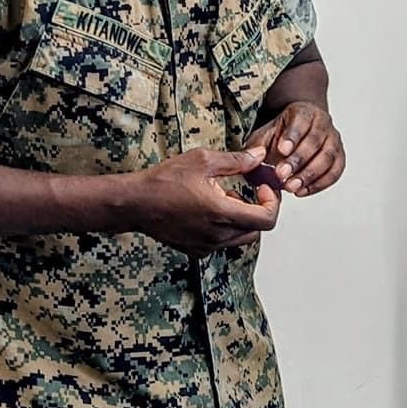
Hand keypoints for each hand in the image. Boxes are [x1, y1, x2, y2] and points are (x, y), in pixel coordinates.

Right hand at [127, 146, 280, 254]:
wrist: (134, 203)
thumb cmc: (164, 181)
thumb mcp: (203, 161)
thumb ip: (237, 161)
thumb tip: (260, 158)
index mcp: (222, 213)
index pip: (267, 219)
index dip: (272, 201)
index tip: (264, 187)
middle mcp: (217, 235)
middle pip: (257, 229)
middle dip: (259, 208)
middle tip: (250, 189)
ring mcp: (206, 245)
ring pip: (241, 237)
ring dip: (243, 217)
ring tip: (226, 196)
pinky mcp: (196, 249)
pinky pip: (223, 242)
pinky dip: (226, 227)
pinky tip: (211, 209)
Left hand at [245, 101, 344, 196]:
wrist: (299, 133)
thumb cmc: (281, 135)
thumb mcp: (265, 134)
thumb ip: (257, 146)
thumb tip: (251, 159)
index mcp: (304, 112)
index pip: (301, 121)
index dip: (293, 136)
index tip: (282, 150)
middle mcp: (323, 124)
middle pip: (315, 141)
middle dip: (298, 160)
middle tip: (282, 174)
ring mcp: (334, 140)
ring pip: (328, 157)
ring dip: (310, 175)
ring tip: (292, 187)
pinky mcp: (339, 157)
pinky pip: (335, 171)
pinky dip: (320, 183)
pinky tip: (304, 190)